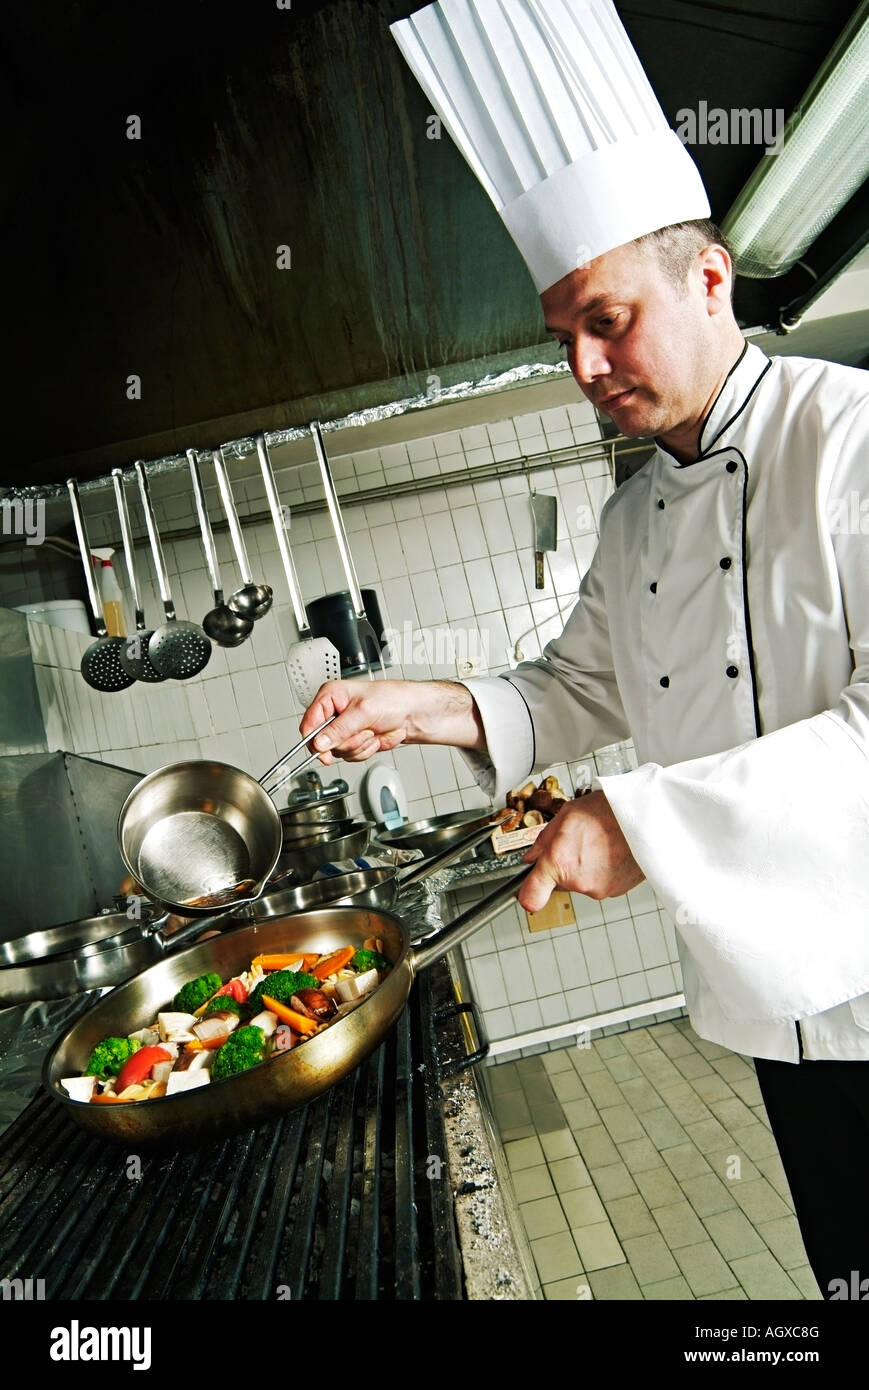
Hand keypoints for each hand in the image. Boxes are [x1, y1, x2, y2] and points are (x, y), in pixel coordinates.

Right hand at [298, 678, 484, 765]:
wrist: (416, 712)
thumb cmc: (395, 699)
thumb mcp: (364, 712)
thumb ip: (339, 729)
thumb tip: (319, 743)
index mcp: (331, 696)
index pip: (309, 724)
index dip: (316, 740)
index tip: (325, 751)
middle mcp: (336, 712)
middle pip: (326, 743)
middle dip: (350, 741)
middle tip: (366, 731)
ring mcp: (347, 728)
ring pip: (342, 752)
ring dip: (363, 746)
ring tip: (376, 731)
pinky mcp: (357, 739)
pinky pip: (355, 755)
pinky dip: (372, 749)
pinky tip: (381, 736)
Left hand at [518, 791, 643, 912]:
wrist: (646, 817)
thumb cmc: (609, 811)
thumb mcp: (567, 815)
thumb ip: (543, 840)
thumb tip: (532, 856)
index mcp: (559, 862)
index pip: (530, 897)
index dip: (527, 894)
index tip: (527, 891)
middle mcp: (578, 882)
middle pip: (559, 884)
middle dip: (563, 867)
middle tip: (578, 844)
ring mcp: (599, 889)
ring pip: (581, 883)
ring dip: (586, 868)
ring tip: (599, 844)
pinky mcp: (616, 891)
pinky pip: (600, 883)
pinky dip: (603, 871)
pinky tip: (611, 852)